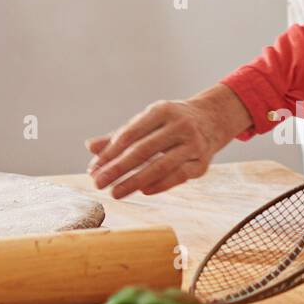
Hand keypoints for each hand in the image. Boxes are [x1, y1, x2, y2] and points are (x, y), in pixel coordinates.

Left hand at [86, 85, 251, 198]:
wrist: (212, 119)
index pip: (130, 133)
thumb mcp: (148, 121)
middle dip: (118, 169)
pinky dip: (160, 185)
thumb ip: (119, 135)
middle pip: (143, 150)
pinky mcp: (202, 163)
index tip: (94, 168)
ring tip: (115, 193)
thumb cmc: (171, 121)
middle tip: (98, 183)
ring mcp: (193, 144)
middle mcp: (179, 125)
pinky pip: (178, 176)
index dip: (111, 152)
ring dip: (135, 181)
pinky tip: (142, 191)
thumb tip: (91, 147)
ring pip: (160, 166)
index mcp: (161, 110)